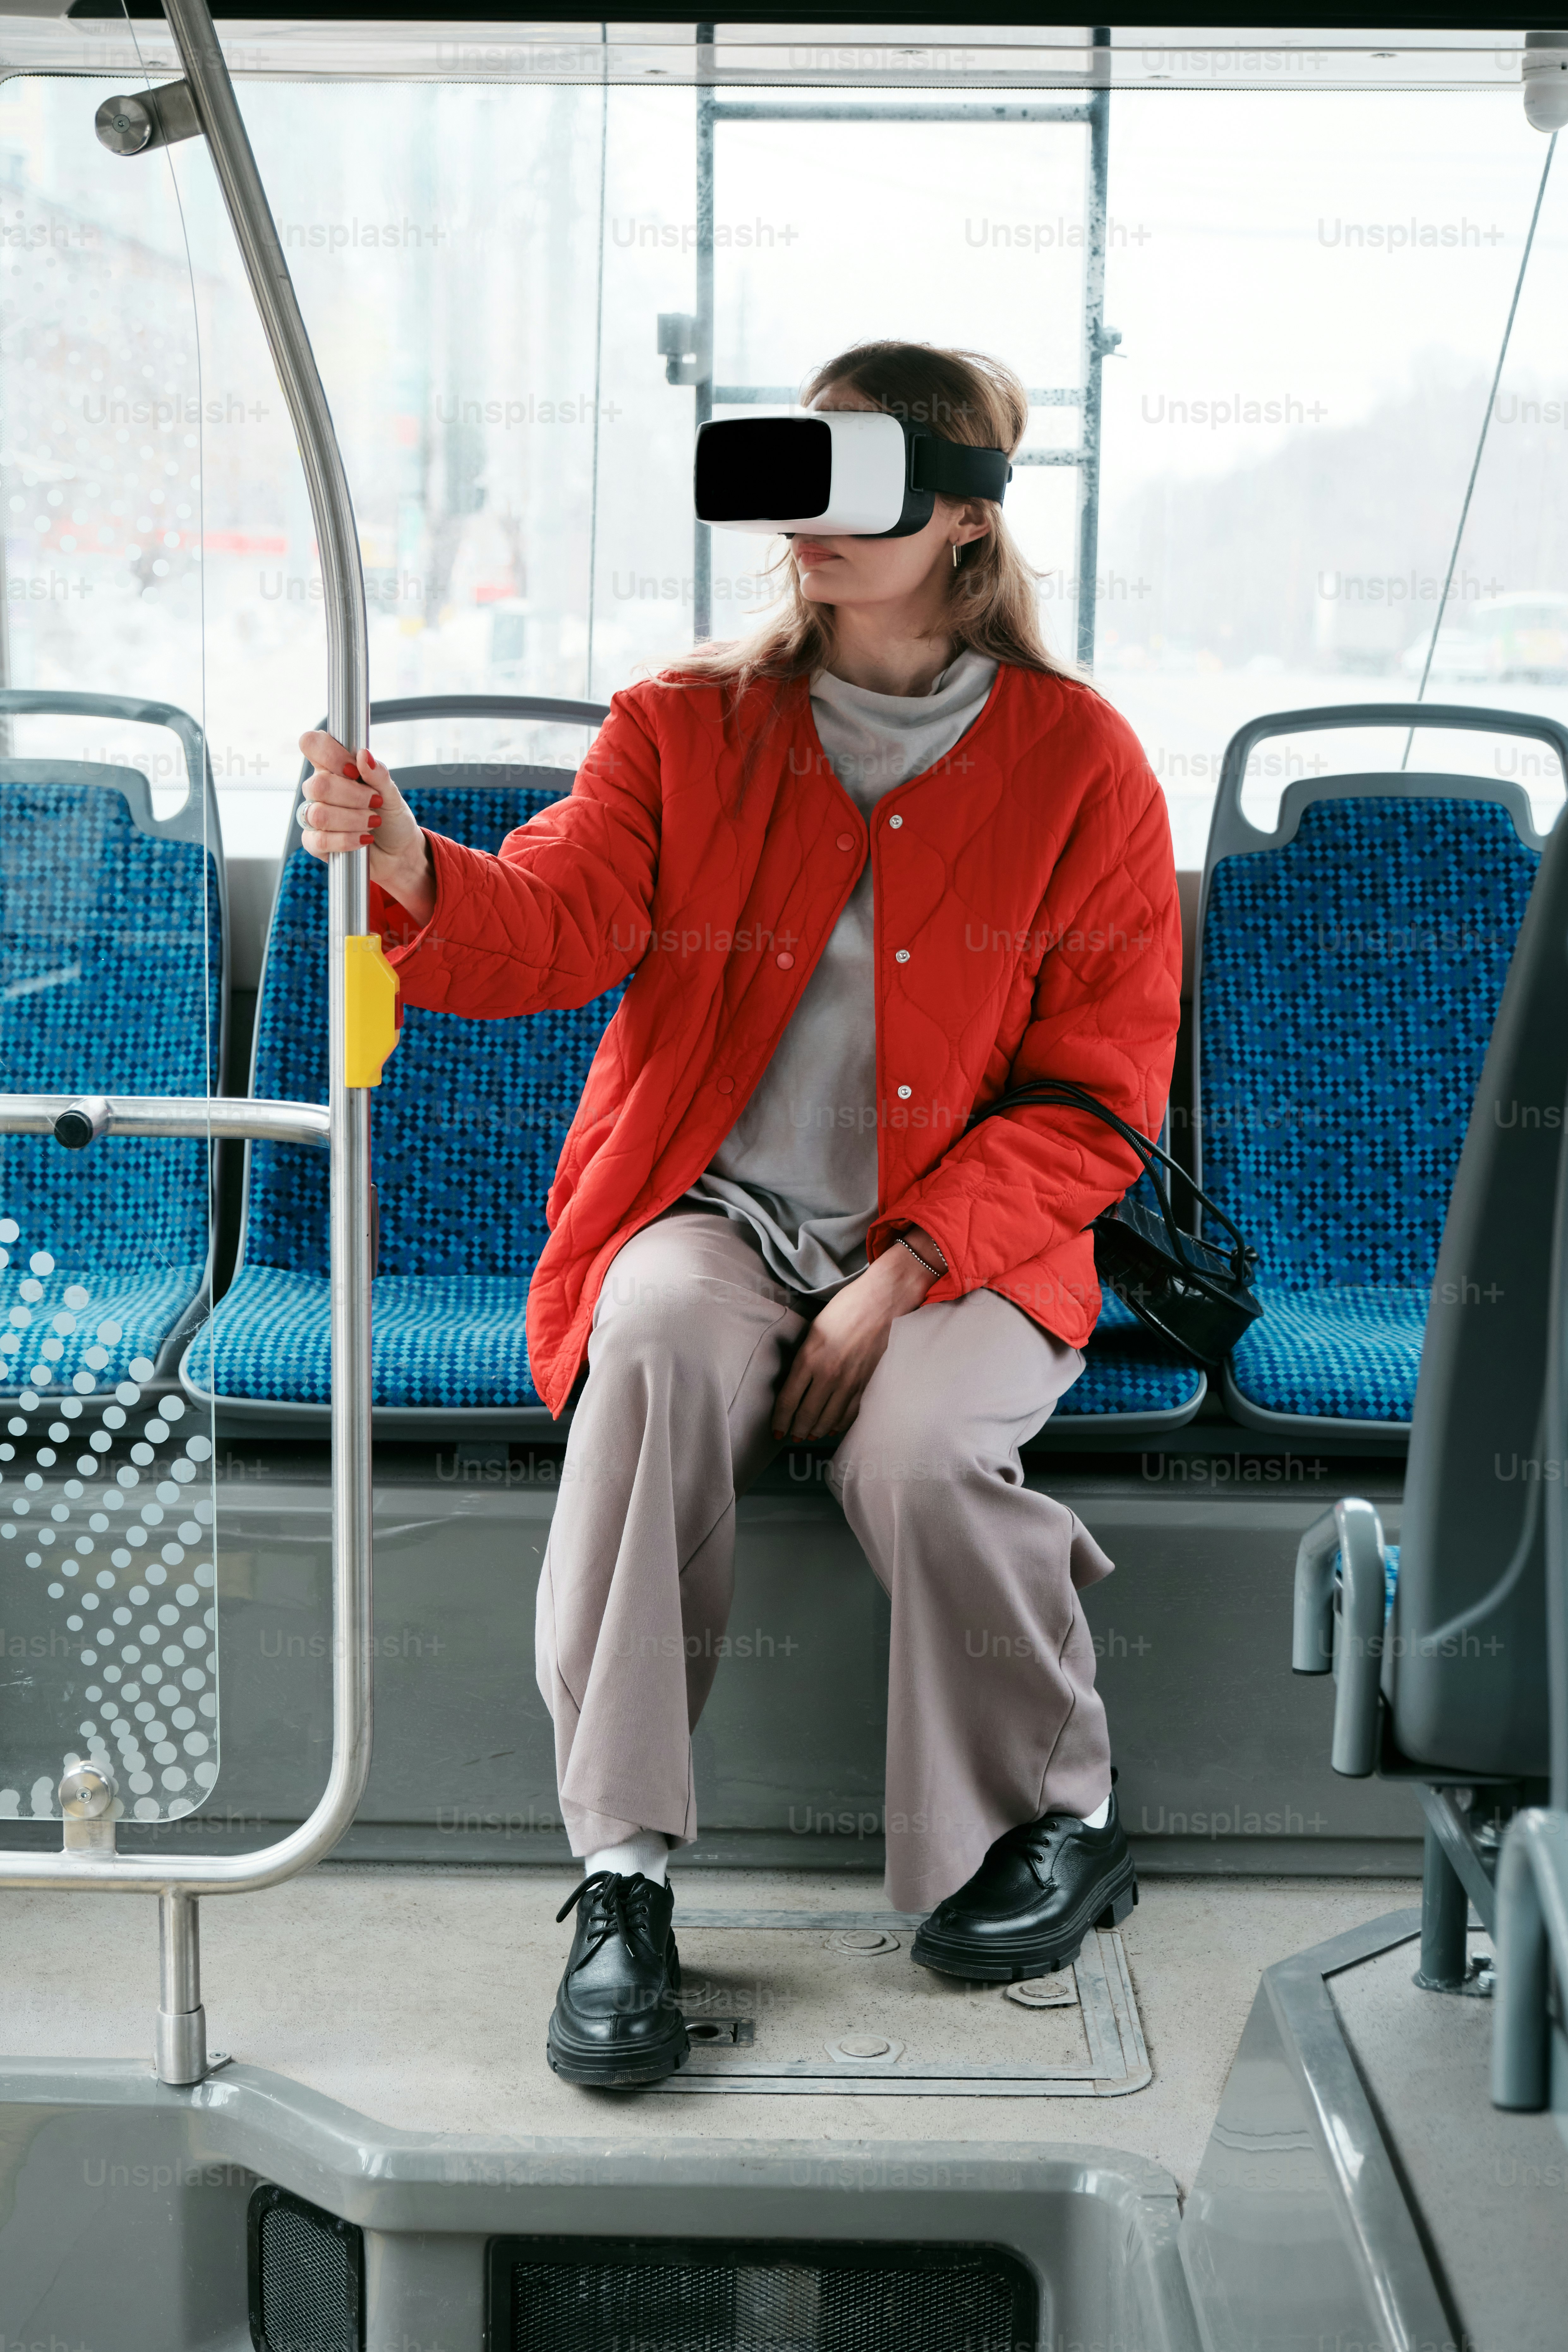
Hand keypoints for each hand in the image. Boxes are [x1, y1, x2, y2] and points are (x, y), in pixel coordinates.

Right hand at [297, 730, 435, 925]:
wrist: (399, 852)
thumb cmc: (391, 818)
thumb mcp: (392, 794)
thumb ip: (378, 774)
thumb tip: (363, 754)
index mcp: (334, 768)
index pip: (312, 744)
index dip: (331, 755)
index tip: (355, 770)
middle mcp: (320, 789)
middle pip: (317, 785)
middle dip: (353, 796)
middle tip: (375, 803)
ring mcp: (314, 815)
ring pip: (318, 813)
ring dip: (352, 819)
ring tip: (372, 823)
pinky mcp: (315, 842)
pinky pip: (319, 840)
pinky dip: (346, 840)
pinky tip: (363, 839)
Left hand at [770, 1228, 944, 1441]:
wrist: (883, 1300)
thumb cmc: (846, 1308)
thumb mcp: (813, 1329)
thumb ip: (803, 1357)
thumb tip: (795, 1381)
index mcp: (809, 1358)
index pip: (788, 1400)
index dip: (779, 1420)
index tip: (774, 1430)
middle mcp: (828, 1374)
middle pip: (807, 1414)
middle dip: (796, 1430)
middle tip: (790, 1437)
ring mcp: (850, 1381)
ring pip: (829, 1418)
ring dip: (816, 1431)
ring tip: (808, 1436)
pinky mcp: (866, 1382)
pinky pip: (850, 1412)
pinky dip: (839, 1424)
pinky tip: (833, 1428)